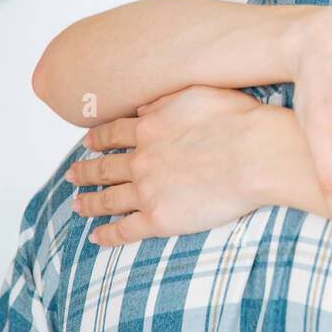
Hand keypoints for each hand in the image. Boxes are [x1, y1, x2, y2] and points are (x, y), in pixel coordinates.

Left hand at [68, 85, 271, 245]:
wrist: (258, 155)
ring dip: (90, 202)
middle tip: (73, 174)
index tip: (88, 143)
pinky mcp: (160, 219)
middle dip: (85, 171)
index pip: (113, 133)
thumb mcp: (197, 94)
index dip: (98, 139)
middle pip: (104, 167)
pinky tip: (97, 237)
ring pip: (109, 199)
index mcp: (149, 127)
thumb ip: (165, 101)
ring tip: (78, 205)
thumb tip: (143, 108)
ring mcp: (148, 191)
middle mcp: (141, 159)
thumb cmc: (239, 121)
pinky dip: (108, 234)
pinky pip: (126, 230)